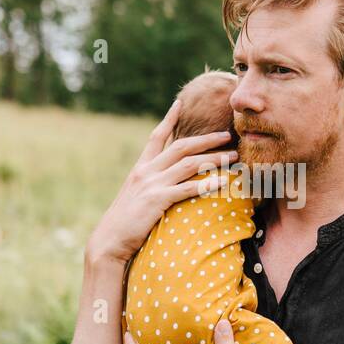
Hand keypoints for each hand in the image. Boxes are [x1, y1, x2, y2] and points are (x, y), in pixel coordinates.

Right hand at [87, 99, 238, 264]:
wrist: (109, 240)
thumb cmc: (125, 223)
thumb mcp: (135, 197)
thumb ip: (149, 185)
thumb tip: (162, 184)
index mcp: (140, 168)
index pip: (156, 136)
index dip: (168, 119)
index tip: (179, 103)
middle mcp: (146, 171)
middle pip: (181, 146)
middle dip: (206, 139)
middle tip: (227, 136)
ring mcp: (152, 184)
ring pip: (189, 164)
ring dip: (214, 159)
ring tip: (233, 157)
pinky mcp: (157, 200)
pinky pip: (187, 189)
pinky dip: (206, 184)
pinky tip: (222, 182)